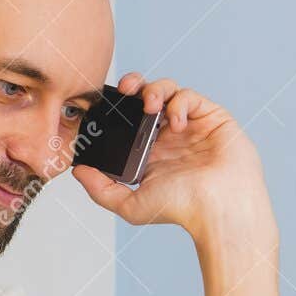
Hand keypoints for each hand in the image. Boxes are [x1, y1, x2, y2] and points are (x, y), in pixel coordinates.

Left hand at [71, 73, 277, 249]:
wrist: (218, 207)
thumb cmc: (181, 209)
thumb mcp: (131, 205)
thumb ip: (101, 190)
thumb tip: (78, 173)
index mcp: (151, 151)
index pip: (130, 118)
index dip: (118, 106)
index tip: (104, 104)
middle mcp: (170, 135)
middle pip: (147, 96)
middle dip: (134, 86)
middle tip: (124, 88)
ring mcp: (191, 125)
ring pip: (168, 90)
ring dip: (155, 90)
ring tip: (151, 105)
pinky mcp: (212, 118)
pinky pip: (191, 97)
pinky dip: (180, 102)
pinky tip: (176, 123)